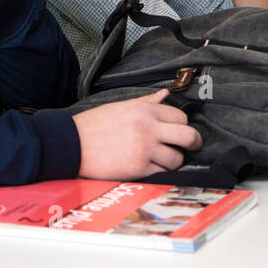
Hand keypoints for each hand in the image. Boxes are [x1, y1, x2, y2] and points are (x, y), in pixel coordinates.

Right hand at [72, 89, 201, 179]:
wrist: (72, 144)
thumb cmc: (93, 125)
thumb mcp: (121, 107)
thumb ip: (146, 102)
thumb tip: (164, 94)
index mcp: (144, 110)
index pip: (180, 117)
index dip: (183, 125)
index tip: (180, 131)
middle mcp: (148, 128)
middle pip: (188, 136)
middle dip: (194, 143)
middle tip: (192, 147)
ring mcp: (145, 149)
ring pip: (177, 159)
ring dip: (173, 161)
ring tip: (163, 159)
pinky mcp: (139, 168)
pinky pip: (162, 172)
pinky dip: (159, 172)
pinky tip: (149, 167)